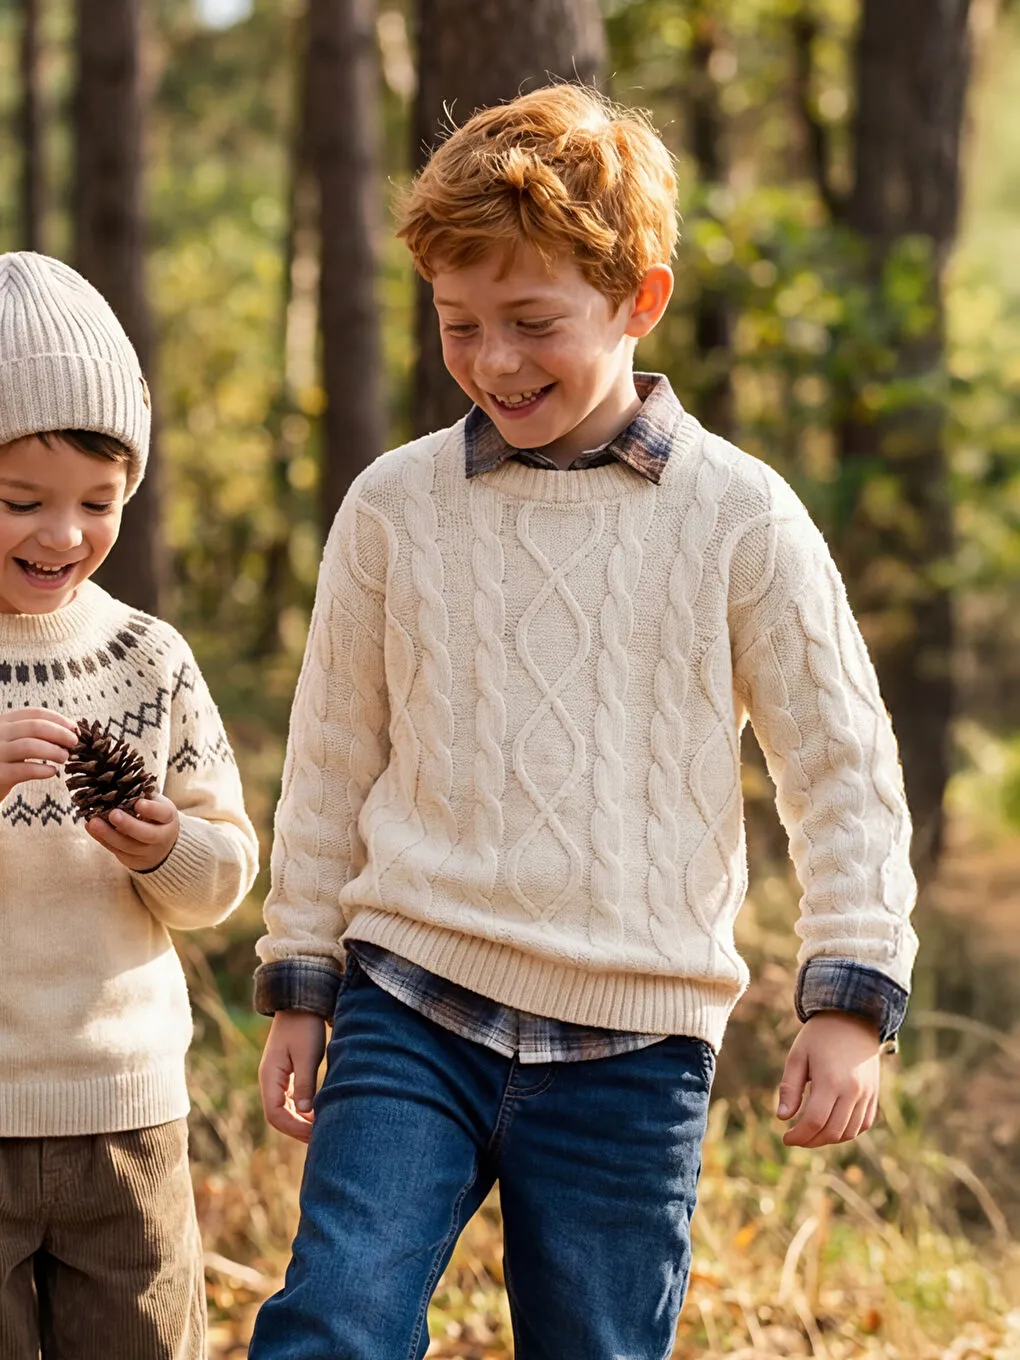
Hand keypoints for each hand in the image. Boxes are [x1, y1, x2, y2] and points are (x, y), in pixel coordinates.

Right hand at [0, 708, 78, 801]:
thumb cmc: (1, 763)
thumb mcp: (12, 743)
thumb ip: (32, 735)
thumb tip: (69, 732)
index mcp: (3, 722)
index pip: (34, 714)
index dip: (58, 719)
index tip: (74, 728)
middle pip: (35, 727)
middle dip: (60, 734)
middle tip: (74, 743)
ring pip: (30, 746)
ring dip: (53, 751)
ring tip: (65, 758)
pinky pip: (23, 769)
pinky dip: (42, 770)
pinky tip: (52, 772)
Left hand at [85, 794, 179, 871]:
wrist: (162, 847)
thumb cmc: (156, 818)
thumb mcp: (158, 805)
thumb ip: (145, 795)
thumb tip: (126, 776)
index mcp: (168, 819)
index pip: (163, 814)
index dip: (152, 810)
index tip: (138, 802)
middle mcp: (160, 838)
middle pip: (146, 834)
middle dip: (128, 825)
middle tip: (113, 814)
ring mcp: (145, 851)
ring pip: (127, 845)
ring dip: (108, 834)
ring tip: (93, 822)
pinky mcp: (131, 859)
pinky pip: (114, 850)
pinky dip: (101, 839)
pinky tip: (90, 827)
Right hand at [259, 1010, 327, 1142]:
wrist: (301, 1001)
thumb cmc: (304, 1026)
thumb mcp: (306, 1055)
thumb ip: (305, 1084)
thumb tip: (304, 1113)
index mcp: (270, 1077)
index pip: (275, 1115)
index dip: (294, 1128)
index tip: (316, 1133)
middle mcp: (270, 1080)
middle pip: (279, 1115)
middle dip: (298, 1128)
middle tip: (321, 1137)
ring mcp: (277, 1077)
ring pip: (285, 1108)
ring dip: (300, 1120)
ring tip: (322, 1127)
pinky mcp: (287, 1072)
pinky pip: (291, 1098)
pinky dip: (302, 1109)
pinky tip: (318, 1112)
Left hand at [777, 1012, 881, 1147]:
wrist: (853, 1018)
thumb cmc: (819, 1036)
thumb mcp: (798, 1056)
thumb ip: (790, 1088)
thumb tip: (782, 1118)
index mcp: (830, 1080)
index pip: (815, 1121)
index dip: (799, 1135)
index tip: (785, 1137)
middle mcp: (852, 1091)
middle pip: (832, 1132)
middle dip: (811, 1140)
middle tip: (795, 1138)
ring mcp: (867, 1094)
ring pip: (848, 1132)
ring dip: (828, 1139)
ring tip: (811, 1133)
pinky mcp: (874, 1094)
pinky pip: (863, 1124)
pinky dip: (847, 1132)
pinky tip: (831, 1126)